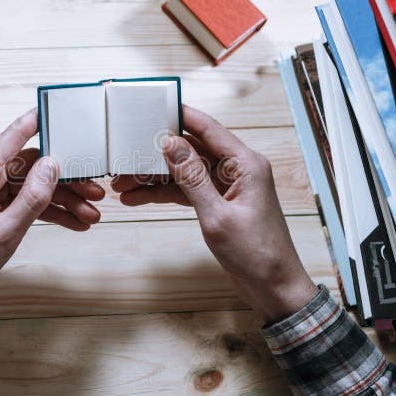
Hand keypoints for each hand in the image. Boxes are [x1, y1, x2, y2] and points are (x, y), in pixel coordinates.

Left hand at [0, 109, 104, 315]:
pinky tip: (71, 222)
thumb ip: (33, 196)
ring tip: (90, 215)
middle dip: (66, 180)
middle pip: (32, 164)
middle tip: (94, 192)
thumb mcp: (6, 231)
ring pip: (31, 186)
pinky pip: (22, 201)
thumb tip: (53, 164)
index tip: (66, 113)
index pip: (16, 134)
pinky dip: (45, 211)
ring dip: (61, 200)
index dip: (43, 121)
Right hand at [112, 105, 316, 323]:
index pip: (208, 129)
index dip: (180, 116)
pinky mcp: (220, 203)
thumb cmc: (256, 254)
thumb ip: (192, 177)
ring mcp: (228, 186)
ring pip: (185, 172)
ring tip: (122, 185)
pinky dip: (164, 194)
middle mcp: (238, 169)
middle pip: (191, 150)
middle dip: (156, 154)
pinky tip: (138, 198)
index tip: (152, 107)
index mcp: (245, 164)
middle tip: (125, 159)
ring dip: (155, 178)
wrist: (273, 287)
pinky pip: (187, 190)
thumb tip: (171, 143)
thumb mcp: (216, 216)